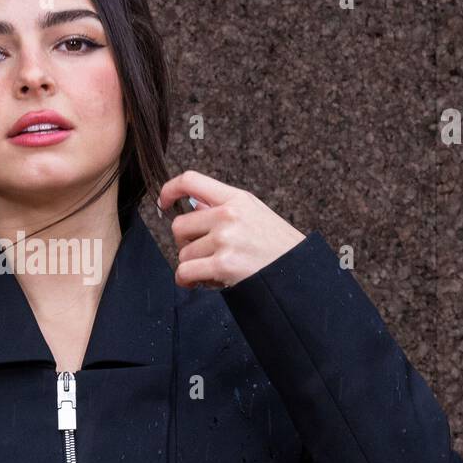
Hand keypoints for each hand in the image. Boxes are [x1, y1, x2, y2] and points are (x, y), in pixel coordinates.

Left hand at [156, 170, 306, 289]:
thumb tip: (194, 206)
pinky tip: (198, 281)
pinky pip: (186, 271)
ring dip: (192, 265)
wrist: (298, 270)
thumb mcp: (254, 213)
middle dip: (185, 242)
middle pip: (179, 225)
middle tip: (202, 252)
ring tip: (213, 268)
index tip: (164, 202)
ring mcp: (225, 239)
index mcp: (236, 198)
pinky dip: (186, 280)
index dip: (169, 190)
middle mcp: (228, 215)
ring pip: (183, 253)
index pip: (191, 181)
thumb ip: (224, 207)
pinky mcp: (223, 264)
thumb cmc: (277, 245)